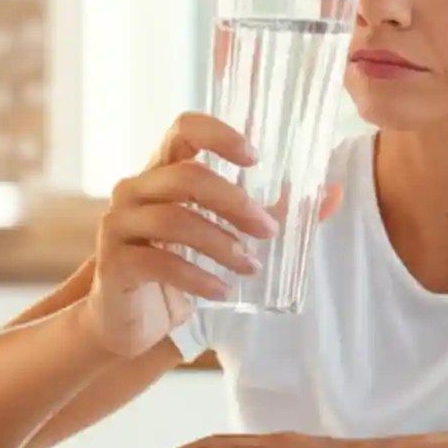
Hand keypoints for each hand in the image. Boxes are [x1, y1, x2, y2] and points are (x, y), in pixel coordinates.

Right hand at [80, 112, 279, 358]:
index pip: (184, 126)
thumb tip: (333, 194)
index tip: (254, 158)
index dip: (219, 134)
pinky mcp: (114, 261)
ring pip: (174, 219)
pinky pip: (160, 262)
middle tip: (269, 230)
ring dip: (221, 243)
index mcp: (163, 169)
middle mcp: (136, 187)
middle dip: (235, 202)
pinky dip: (197, 277)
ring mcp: (119, 222)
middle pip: (186, 175)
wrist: (129, 320)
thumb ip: (276, 212)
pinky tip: (222, 291)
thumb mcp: (228, 234)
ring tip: (251, 266)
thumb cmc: (180, 265)